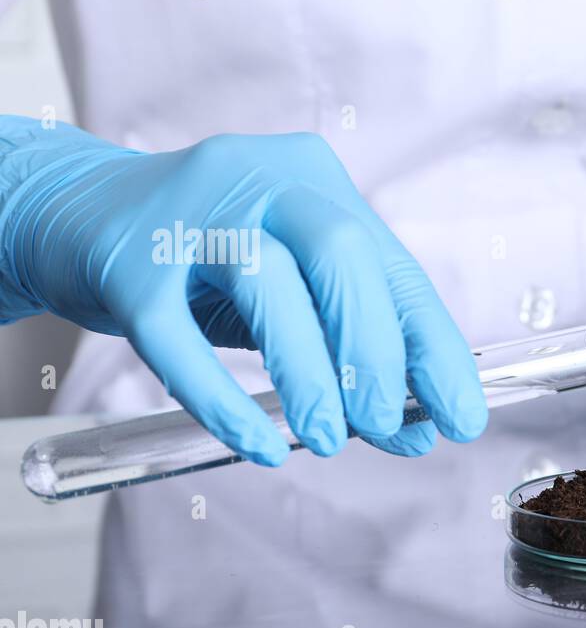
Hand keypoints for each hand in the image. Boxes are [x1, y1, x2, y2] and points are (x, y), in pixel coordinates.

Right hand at [0, 116, 486, 461]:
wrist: (80, 216)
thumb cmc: (210, 264)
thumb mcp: (293, 294)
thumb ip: (353, 354)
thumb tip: (417, 430)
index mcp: (318, 185)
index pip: (394, 269)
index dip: (433, 347)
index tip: (462, 417)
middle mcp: (262, 181)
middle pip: (341, 255)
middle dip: (375, 349)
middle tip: (384, 424)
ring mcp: (190, 214)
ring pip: (266, 283)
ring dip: (308, 371)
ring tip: (329, 439)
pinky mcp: (127, 262)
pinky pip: (178, 339)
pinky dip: (224, 399)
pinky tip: (260, 446)